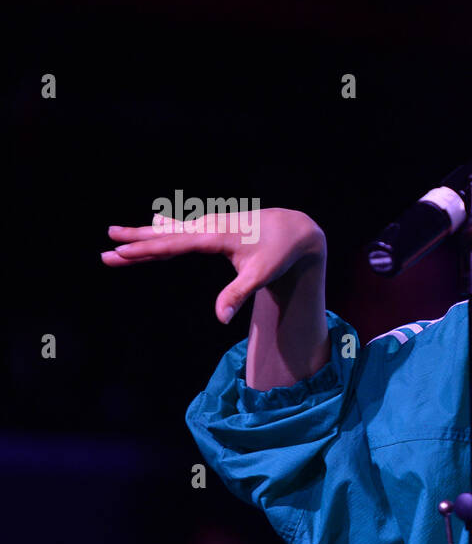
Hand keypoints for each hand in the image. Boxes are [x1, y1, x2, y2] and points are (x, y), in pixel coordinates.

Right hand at [101, 208, 326, 323]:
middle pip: (165, 235)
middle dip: (135, 242)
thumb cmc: (278, 254)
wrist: (294, 229)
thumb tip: (221, 319)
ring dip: (145, 234)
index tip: (121, 252)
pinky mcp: (214, 227)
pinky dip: (166, 230)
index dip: (146, 249)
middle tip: (106, 247)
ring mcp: (210, 225)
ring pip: (171, 231)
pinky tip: (155, 224)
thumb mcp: (260, 276)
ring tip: (116, 234)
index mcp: (215, 237)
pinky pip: (184, 230)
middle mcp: (208, 227)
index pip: (173, 244)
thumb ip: (237, 295)